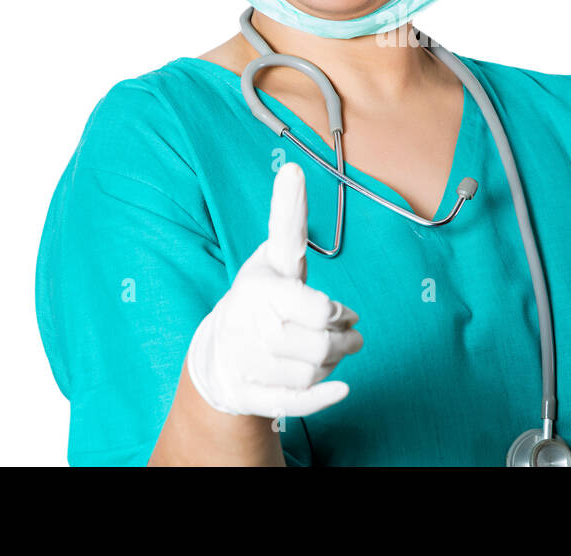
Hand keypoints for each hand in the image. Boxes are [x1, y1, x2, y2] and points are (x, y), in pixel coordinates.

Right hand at [185, 162, 362, 415]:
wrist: (218, 354)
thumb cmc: (259, 297)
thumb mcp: (272, 256)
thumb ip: (288, 218)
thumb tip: (293, 168)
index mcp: (258, 291)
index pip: (314, 308)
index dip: (335, 313)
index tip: (339, 312)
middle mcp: (247, 328)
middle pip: (321, 345)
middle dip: (344, 341)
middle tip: (352, 335)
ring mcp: (247, 365)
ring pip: (313, 372)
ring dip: (332, 364)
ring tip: (326, 352)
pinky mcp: (251, 395)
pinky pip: (295, 403)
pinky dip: (322, 397)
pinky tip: (342, 390)